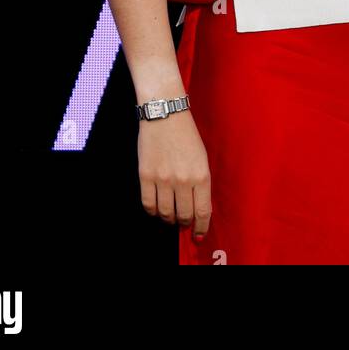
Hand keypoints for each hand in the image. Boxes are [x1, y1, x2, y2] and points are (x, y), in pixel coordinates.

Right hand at [138, 111, 212, 240]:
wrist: (165, 115)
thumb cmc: (186, 135)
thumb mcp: (202, 158)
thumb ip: (200, 183)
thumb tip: (198, 206)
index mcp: (201, 175)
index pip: (202, 211)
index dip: (201, 227)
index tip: (199, 235)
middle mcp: (183, 180)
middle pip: (183, 215)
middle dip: (184, 223)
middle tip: (183, 223)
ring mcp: (163, 179)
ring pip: (165, 213)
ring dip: (168, 219)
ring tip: (170, 216)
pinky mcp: (146, 176)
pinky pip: (148, 204)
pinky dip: (153, 211)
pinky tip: (156, 209)